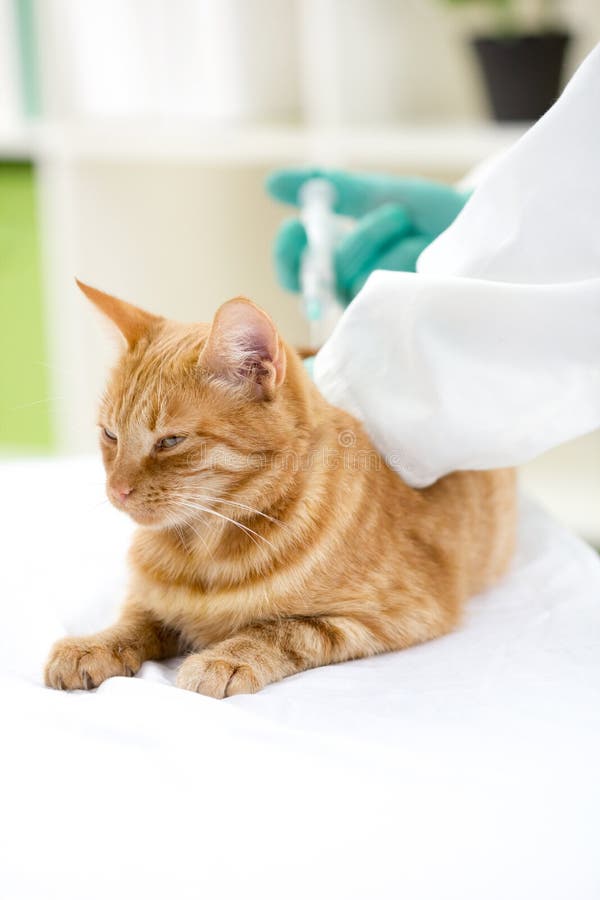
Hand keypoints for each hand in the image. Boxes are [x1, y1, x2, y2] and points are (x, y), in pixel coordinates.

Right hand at [266, 168, 467, 303]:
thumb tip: (271, 182)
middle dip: (351, 237)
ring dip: (378, 235)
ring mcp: (374, 305)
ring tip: (409, 222)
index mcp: (339, 258)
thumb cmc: (431, 214)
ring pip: (352, 274)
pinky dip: (399, 255)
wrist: (482, 228)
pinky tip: (422, 252)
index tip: (298, 227)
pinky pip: (380, 284)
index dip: (288, 251)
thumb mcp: (376, 193)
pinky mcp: (397, 318)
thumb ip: (328, 188)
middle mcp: (351, 286)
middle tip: (380, 217)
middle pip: (320, 275)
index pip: (294, 265)